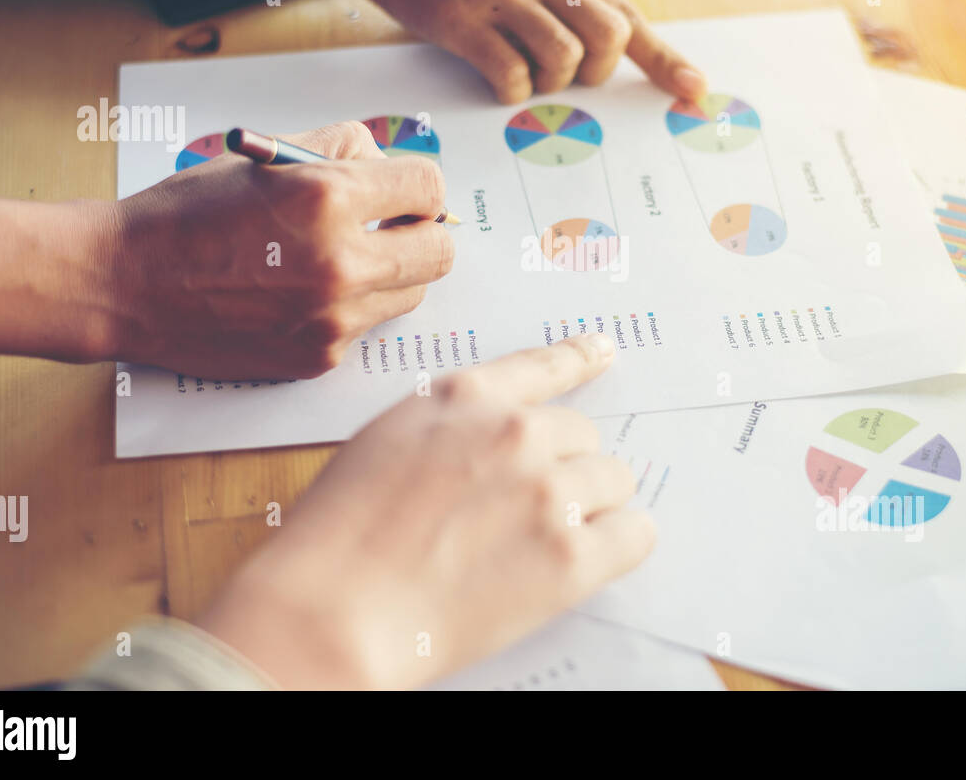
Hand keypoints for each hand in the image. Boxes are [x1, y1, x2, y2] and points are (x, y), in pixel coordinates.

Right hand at [110, 121, 453, 378]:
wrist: (123, 283)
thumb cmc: (189, 213)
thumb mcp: (265, 157)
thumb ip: (340, 149)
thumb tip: (390, 163)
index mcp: (327, 198)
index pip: (428, 189)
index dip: (416, 185)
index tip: (402, 191)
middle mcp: (339, 263)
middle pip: (439, 251)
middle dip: (420, 232)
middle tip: (389, 227)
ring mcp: (332, 318)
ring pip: (410, 294)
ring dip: (390, 273)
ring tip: (338, 259)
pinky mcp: (318, 357)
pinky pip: (366, 326)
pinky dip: (350, 309)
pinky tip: (302, 294)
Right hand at [196, 335, 655, 688]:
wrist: (331, 613)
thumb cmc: (338, 537)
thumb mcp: (385, 440)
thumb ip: (450, 426)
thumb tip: (491, 436)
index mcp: (466, 398)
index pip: (543, 366)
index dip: (579, 359)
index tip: (603, 351)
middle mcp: (516, 433)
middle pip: (583, 436)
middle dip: (562, 468)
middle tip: (524, 512)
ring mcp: (548, 493)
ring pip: (613, 481)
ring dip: (588, 508)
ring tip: (537, 544)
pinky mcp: (571, 557)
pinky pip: (634, 534)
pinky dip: (617, 545)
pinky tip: (582, 562)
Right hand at [303, 0, 707, 103]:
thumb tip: (597, 32)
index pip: (627, 10)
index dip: (665, 59)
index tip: (694, 91)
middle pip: (608, 38)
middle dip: (596, 73)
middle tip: (566, 75)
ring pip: (565, 61)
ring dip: (549, 84)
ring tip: (520, 71)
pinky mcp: (462, 18)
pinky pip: (511, 74)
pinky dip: (510, 90)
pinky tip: (493, 77)